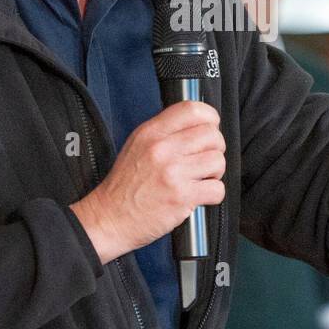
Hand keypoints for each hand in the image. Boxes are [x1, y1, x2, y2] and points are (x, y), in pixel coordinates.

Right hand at [70, 101, 225, 263]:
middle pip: (212, 135)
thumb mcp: (137, 145)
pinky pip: (217, 189)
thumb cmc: (124, 186)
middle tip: (203, 160)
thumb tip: (196, 126)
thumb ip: (164, 132)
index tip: (210, 128)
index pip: (193, 110)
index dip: (210, 118)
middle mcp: (162, 149)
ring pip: (218, 160)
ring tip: (200, 179)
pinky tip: (198, 195)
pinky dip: (213, 194)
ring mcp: (172, 173)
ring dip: (214, 172)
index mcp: (151, 133)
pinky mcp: (181, 197)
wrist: (110, 218)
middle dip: (215, 149)